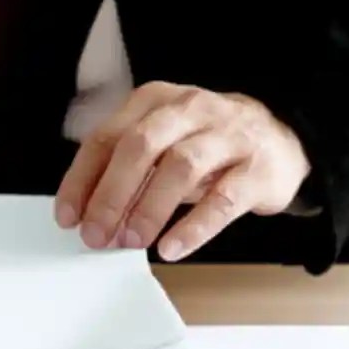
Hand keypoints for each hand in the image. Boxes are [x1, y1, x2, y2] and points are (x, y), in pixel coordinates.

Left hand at [54, 81, 310, 260]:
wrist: (281, 139)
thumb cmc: (205, 146)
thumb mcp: (161, 144)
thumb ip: (125, 171)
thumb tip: (87, 216)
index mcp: (154, 101)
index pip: (106, 138)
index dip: (82, 180)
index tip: (67, 217)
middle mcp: (190, 109)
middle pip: (139, 146)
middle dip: (111, 194)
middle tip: (95, 235)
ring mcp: (228, 135)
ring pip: (180, 167)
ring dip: (149, 209)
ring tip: (131, 241)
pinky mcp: (259, 168)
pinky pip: (224, 199)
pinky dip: (194, 227)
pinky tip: (171, 248)